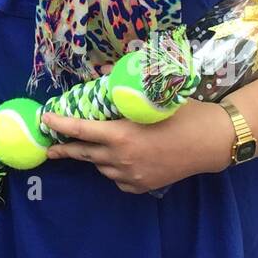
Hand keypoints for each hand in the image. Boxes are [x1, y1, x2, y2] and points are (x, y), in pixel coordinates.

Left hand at [42, 98, 236, 193]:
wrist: (212, 143)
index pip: (80, 130)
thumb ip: (123, 85)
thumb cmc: (183, 114)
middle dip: (65, 150)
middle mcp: (121, 159)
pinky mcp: (142, 186)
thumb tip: (103, 71)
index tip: (46, 120)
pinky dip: (114, 169)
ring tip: (93, 147)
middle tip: (51, 148)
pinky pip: (118, 178)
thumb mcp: (154, 95)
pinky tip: (120, 159)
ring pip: (102, 167)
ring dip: (95, 156)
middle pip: (84, 154)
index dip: (60, 125)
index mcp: (121, 135)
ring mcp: (131, 176)